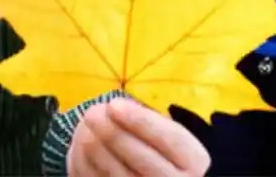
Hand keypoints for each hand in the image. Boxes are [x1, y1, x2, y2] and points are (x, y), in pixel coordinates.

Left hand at [68, 99, 208, 176]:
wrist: (151, 174)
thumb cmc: (156, 146)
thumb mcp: (163, 131)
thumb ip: (145, 121)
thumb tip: (112, 109)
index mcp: (193, 160)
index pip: (171, 140)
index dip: (141, 121)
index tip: (114, 104)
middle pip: (143, 159)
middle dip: (114, 133)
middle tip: (92, 112)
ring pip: (117, 173)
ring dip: (95, 146)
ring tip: (85, 123)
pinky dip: (85, 161)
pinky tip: (82, 141)